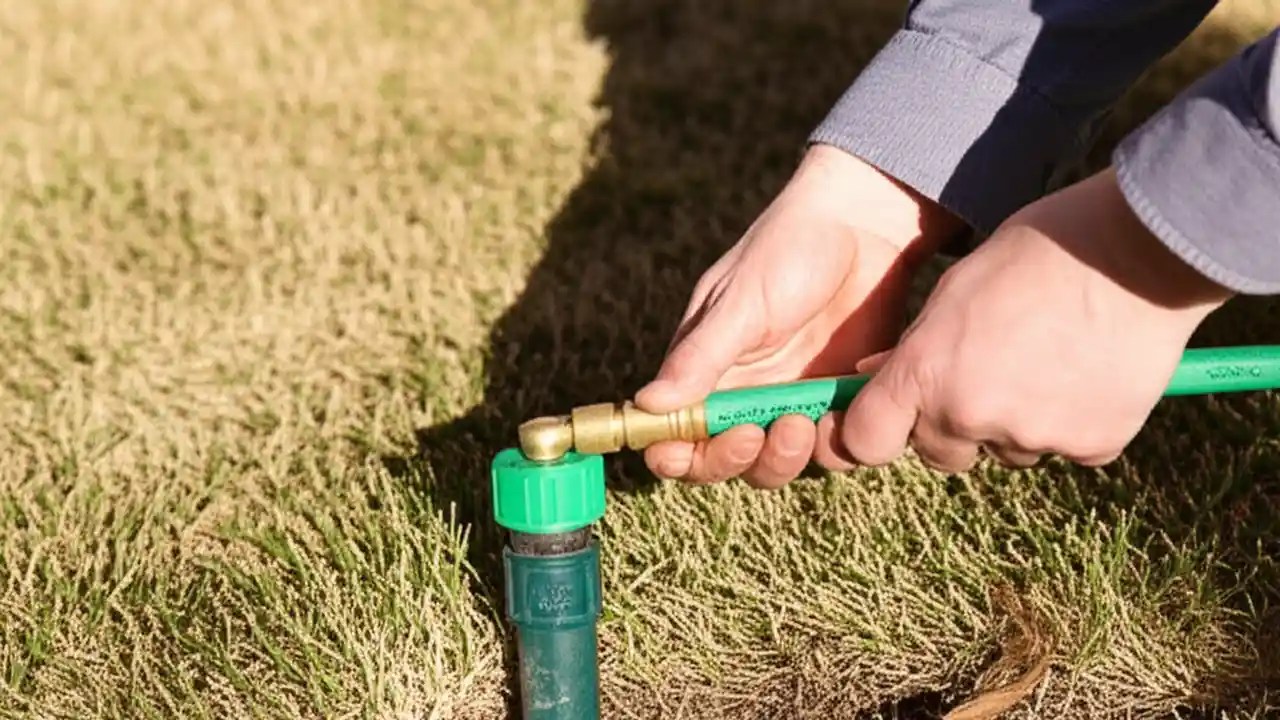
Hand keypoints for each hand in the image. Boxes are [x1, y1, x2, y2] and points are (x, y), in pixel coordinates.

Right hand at [634, 144, 962, 486]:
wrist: (865, 224)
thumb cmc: (788, 249)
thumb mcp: (740, 302)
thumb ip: (700, 357)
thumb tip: (646, 404)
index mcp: (704, 371)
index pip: (674, 433)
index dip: (673, 455)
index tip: (683, 454)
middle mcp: (743, 394)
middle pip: (725, 461)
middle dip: (736, 459)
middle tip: (758, 432)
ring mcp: (792, 400)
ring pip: (777, 464)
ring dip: (785, 458)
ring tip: (805, 420)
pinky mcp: (838, 401)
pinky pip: (832, 446)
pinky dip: (834, 443)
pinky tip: (844, 409)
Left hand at [841, 168, 1234, 471]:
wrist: (1137, 250)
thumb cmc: (1038, 251)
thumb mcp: (956, 288)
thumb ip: (917, 344)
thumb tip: (881, 375)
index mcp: (924, 373)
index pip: (865, 440)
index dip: (876, 432)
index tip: (892, 420)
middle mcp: (967, 415)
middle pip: (938, 452)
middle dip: (952, 425)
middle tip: (990, 371)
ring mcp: (1031, 437)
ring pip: (1006, 451)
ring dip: (1017, 421)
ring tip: (1052, 356)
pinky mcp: (1091, 446)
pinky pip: (1068, 448)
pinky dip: (1076, 421)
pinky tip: (1092, 368)